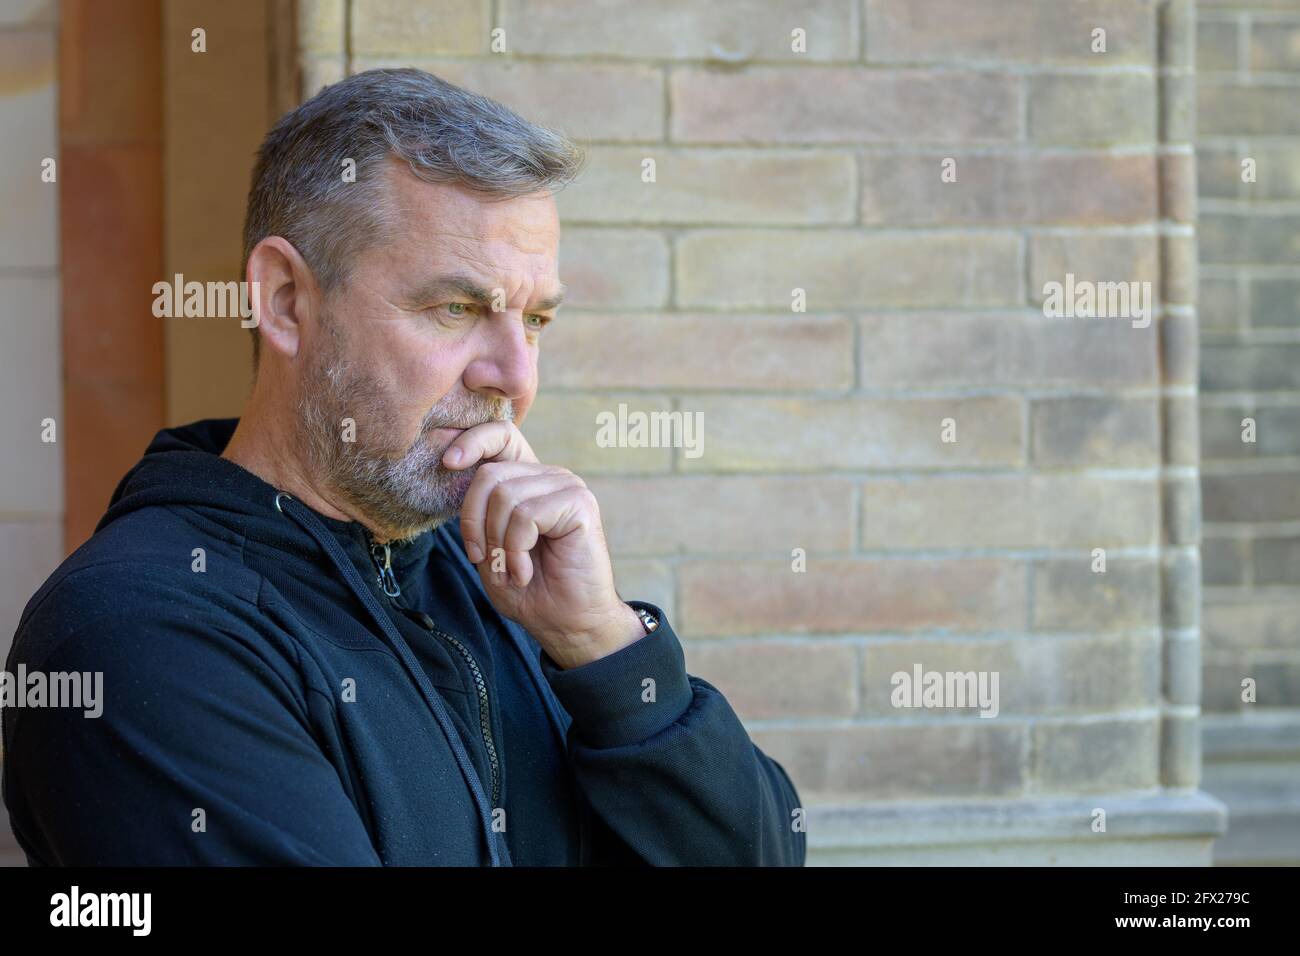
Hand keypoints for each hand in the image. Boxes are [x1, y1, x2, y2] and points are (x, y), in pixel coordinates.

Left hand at [442, 421, 643, 668]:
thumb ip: (477, 513)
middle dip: (476, 523)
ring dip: (498, 544)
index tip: (448, 462)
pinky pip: (525, 516)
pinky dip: (515, 551)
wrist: (568, 624)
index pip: (501, 436)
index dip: (472, 441)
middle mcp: (549, 477)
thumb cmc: (529, 590)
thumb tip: (451, 467)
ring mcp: (567, 486)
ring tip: (511, 571)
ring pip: (505, 496)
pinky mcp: (579, 504)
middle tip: (486, 560)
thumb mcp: (489, 548)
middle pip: (489, 474)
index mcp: (528, 481)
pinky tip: (525, 572)